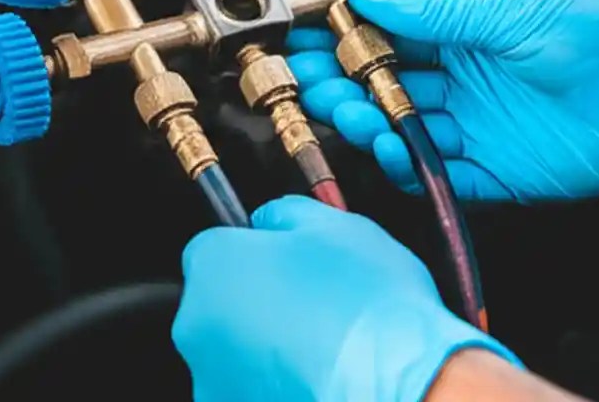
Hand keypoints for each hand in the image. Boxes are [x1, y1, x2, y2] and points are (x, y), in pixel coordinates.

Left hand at [173, 196, 516, 401]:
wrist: (401, 385)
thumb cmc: (370, 311)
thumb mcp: (334, 225)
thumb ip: (284, 213)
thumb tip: (271, 220)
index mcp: (214, 267)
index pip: (216, 245)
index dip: (257, 249)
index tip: (284, 258)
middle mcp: (197, 325)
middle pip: (221, 298)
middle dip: (258, 296)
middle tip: (311, 298)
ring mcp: (212, 377)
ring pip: (234, 346)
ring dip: (265, 340)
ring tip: (323, 339)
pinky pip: (248, 382)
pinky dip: (274, 377)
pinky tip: (317, 370)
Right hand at [287, 0, 598, 200]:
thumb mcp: (515, 12)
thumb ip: (438, 14)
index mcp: (473, 32)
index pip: (393, 34)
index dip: (347, 36)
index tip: (307, 36)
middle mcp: (473, 80)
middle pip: (391, 86)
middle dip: (348, 83)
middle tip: (315, 81)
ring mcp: (487, 127)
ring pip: (410, 130)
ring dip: (374, 123)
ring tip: (351, 115)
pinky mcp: (506, 171)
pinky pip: (447, 176)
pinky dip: (416, 169)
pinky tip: (393, 153)